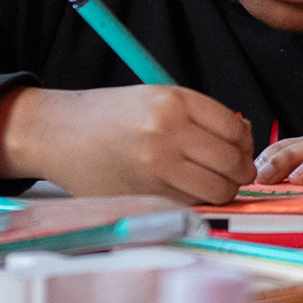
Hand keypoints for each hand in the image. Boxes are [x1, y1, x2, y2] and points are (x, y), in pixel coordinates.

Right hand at [0, 85, 255, 204]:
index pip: (235, 129)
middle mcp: (167, 132)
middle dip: (239, 172)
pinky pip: (191, 204)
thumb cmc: (109, 116)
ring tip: (210, 185)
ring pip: (217, 190)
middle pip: (233, 162)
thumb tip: (244, 135)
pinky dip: (196, 203)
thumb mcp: (155, 98)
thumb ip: (199, 116)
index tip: (239, 150)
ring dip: (222, 191)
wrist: (57, 133)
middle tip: (231, 173)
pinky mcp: (145, 194)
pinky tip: (184, 191)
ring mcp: (156, 166)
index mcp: (174, 101)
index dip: (245, 144)